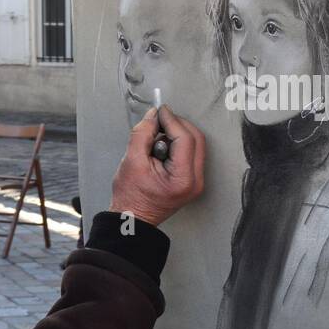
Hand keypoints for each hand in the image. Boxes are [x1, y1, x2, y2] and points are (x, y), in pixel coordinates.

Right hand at [109, 105, 205, 226]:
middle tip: (158, 121)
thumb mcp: (132, 160)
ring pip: (195, 144)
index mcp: (183, 179)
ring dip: (177, 135)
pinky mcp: (192, 179)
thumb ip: (143, 134)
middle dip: (177, 125)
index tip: (160, 111)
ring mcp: (196, 181)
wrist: (133, 218)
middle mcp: (195, 181)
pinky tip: (162, 150)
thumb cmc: (131, 197)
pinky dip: (178, 145)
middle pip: (196, 139)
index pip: (185, 139)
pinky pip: (191, 153)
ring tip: (156, 141)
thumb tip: (153, 116)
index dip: (172, 120)